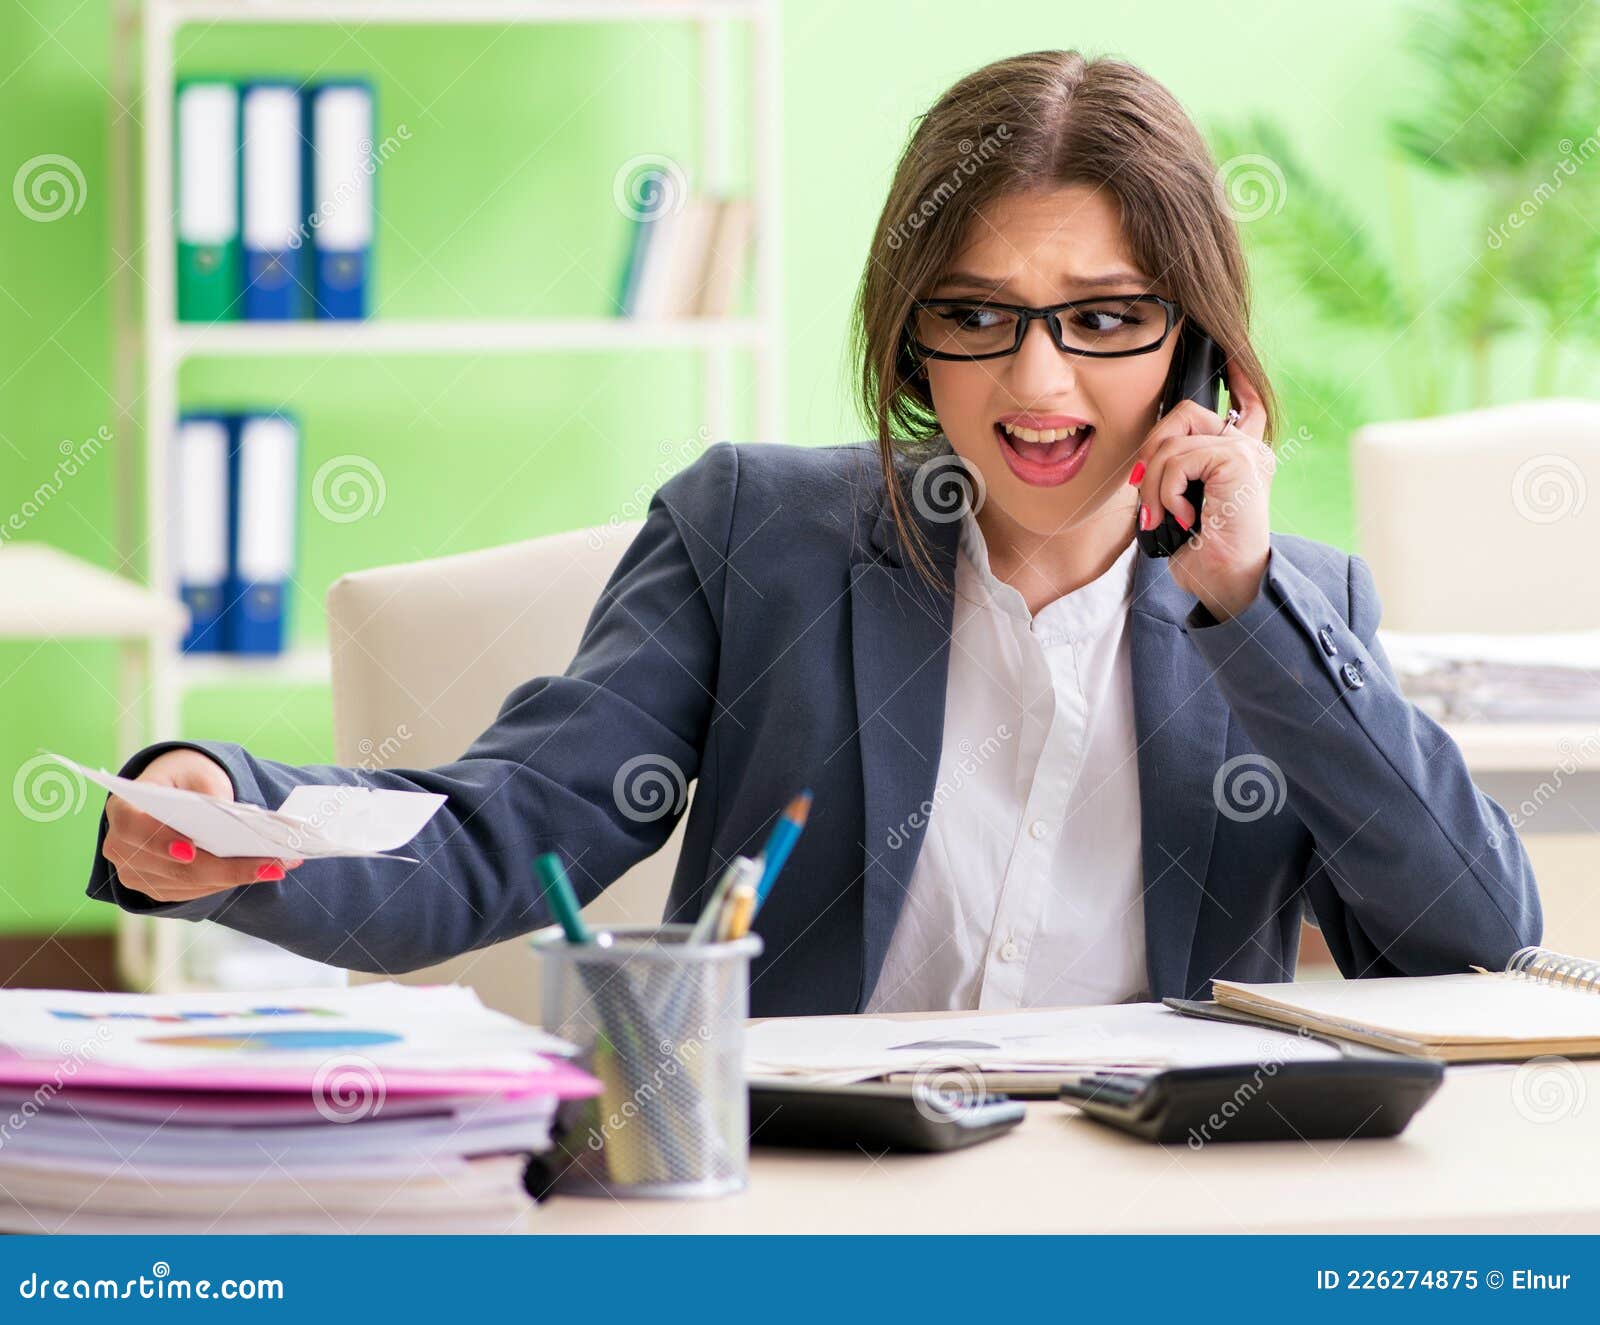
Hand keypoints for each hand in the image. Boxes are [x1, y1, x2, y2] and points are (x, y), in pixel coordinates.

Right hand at [101, 748, 302, 902]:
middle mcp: (121, 847)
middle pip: (173, 867)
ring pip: (188, 884)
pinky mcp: (155, 888)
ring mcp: (134, 873)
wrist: (174, 793)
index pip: (133, 827)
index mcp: (123, 809)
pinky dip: (228, 882)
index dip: (159, 841)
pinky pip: (193, 892)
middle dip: (225, 868)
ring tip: (277, 866)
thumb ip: (211, 797)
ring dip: (235, 878)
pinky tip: (260, 872)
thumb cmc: (185, 779)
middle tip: (271, 864)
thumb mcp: (199, 775)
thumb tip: (238, 826)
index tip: (191, 849)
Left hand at [1132, 372, 1272, 620]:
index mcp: (1241, 455)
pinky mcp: (1239, 461)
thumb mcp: (1181, 503)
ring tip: (1161, 517)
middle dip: (1151, 450)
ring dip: (1153, 484)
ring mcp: (1248, 452)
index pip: (1246, 401)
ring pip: (1174, 441)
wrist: (1225, 584)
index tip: (1226, 357)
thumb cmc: (1201, 553)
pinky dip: (1167, 491)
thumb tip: (1147, 455)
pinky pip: (1180, 459)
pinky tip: (1181, 518)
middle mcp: (1250, 448)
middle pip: (1186, 412)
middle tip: (1144, 493)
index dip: (1235, 375)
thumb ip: (1176, 470)